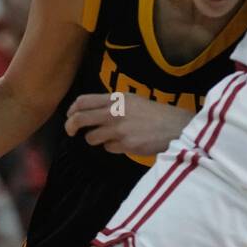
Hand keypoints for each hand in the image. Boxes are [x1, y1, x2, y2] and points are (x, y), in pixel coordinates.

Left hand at [65, 92, 193, 155]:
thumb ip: (114, 105)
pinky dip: (113, 147)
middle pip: (80, 119)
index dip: (72, 110)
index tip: (70, 116)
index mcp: (117, 98)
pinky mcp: (125, 144)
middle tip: (71, 132)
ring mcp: (119, 129)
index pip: (83, 101)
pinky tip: (126, 143)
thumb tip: (94, 113)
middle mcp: (114, 111)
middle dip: (70, 127)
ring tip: (109, 138)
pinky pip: (108, 148)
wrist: (176, 127)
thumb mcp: (133, 101)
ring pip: (92, 137)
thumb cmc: (156, 114)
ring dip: (95, 139)